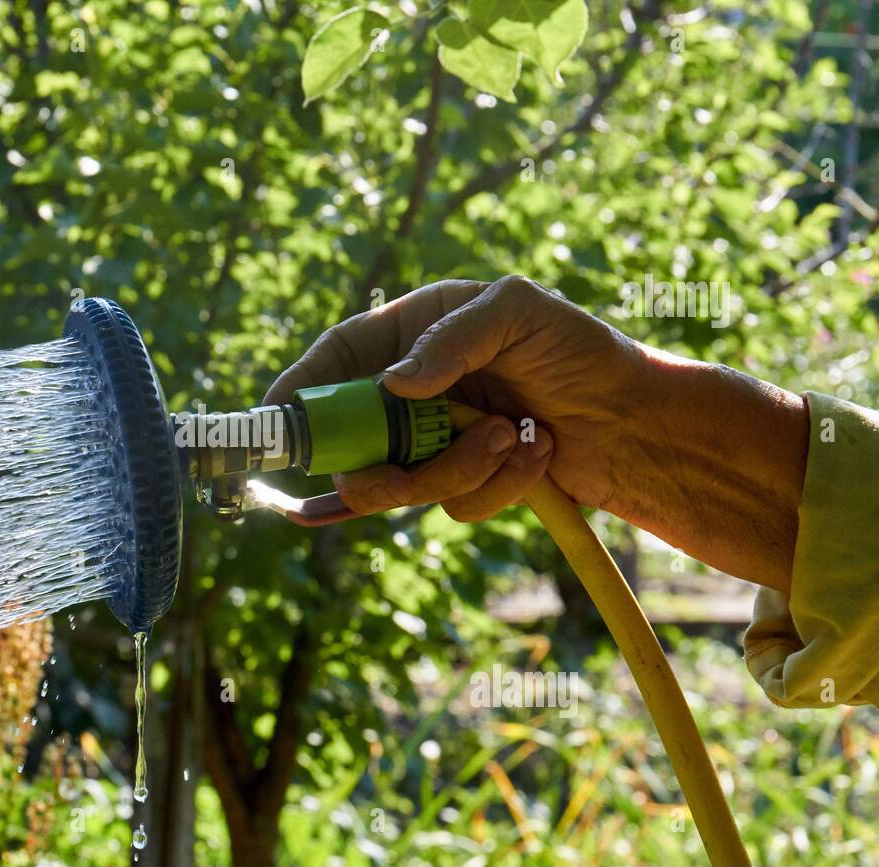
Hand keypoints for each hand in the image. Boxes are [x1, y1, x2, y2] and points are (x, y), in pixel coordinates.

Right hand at [265, 275, 647, 520]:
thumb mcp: (517, 312)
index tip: (276, 420)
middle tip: (420, 452)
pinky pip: (449, 506)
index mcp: (415, 334)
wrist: (640, 422)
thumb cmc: (580, 350)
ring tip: (511, 438)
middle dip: (384, 457)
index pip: (336, 361)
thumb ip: (452, 339)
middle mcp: (416, 390)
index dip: (300, 392)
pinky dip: (495, 487)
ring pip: (398, 485)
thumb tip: (393, 386)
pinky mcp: (464, 483)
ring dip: (456, 469)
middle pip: (352, 440)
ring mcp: (436, 441)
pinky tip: (536, 456)